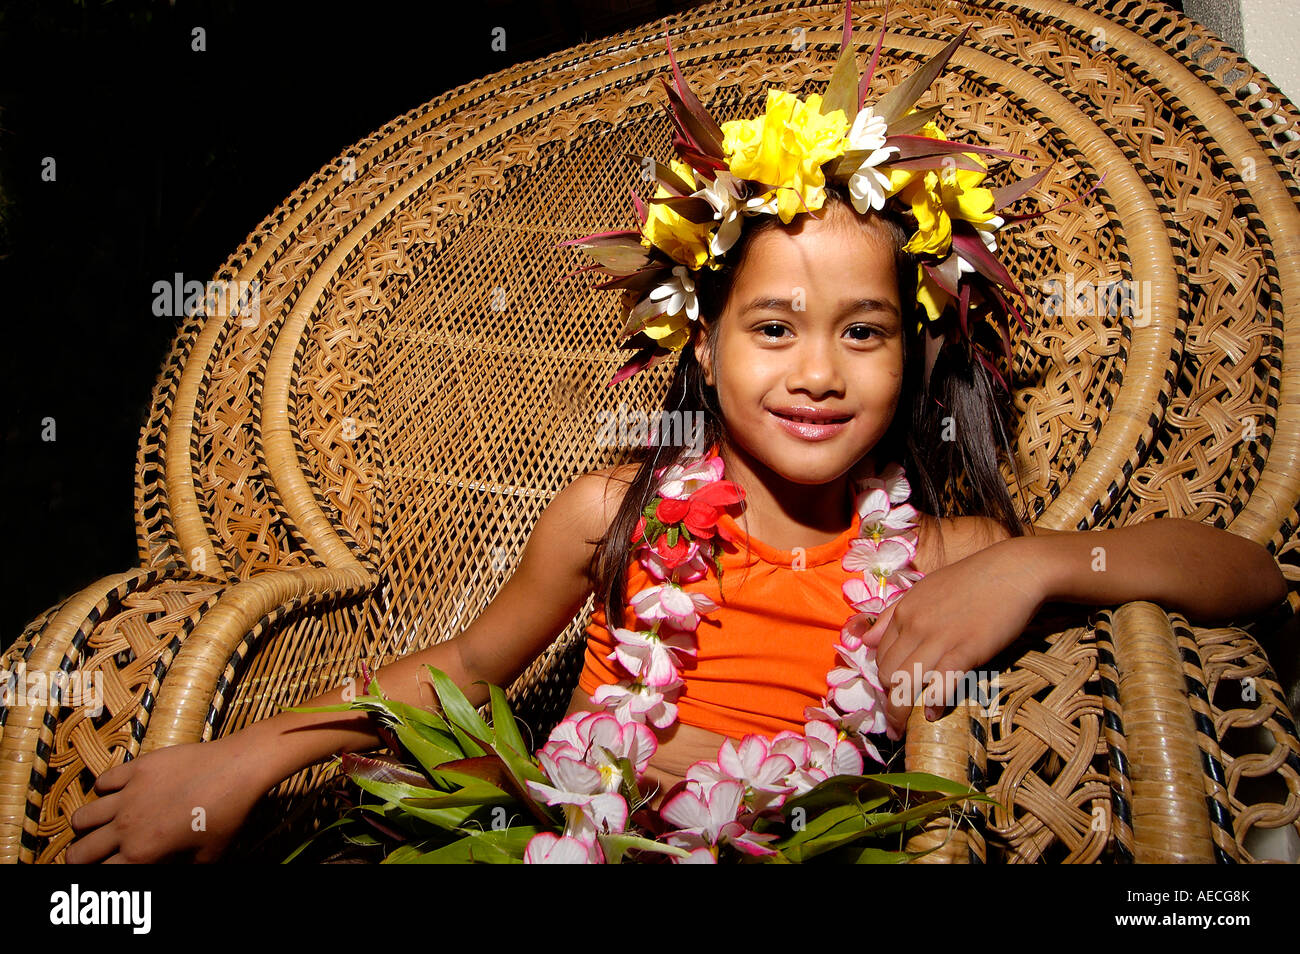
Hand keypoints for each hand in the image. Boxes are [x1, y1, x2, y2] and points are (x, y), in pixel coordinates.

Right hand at [66, 734, 270, 863]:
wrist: (237, 769)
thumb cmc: (228, 816)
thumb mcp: (208, 856)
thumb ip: (180, 869)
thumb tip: (166, 869)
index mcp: (142, 854)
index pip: (101, 876)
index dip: (101, 878)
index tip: (110, 869)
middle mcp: (127, 827)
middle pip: (78, 853)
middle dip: (80, 859)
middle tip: (92, 856)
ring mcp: (128, 795)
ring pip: (81, 818)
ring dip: (85, 826)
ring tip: (99, 826)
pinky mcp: (136, 767)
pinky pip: (103, 781)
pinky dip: (104, 790)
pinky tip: (118, 792)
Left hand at [862, 539, 1044, 740]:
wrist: (1012, 571)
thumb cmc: (971, 580)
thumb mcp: (923, 590)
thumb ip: (892, 615)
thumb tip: (865, 641)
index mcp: (904, 611)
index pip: (880, 655)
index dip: (883, 679)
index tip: (890, 694)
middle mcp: (915, 625)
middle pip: (887, 673)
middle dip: (888, 698)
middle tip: (897, 715)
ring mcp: (940, 638)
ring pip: (906, 682)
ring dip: (901, 711)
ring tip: (904, 727)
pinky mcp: (966, 650)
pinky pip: (941, 683)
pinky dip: (933, 703)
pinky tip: (932, 714)